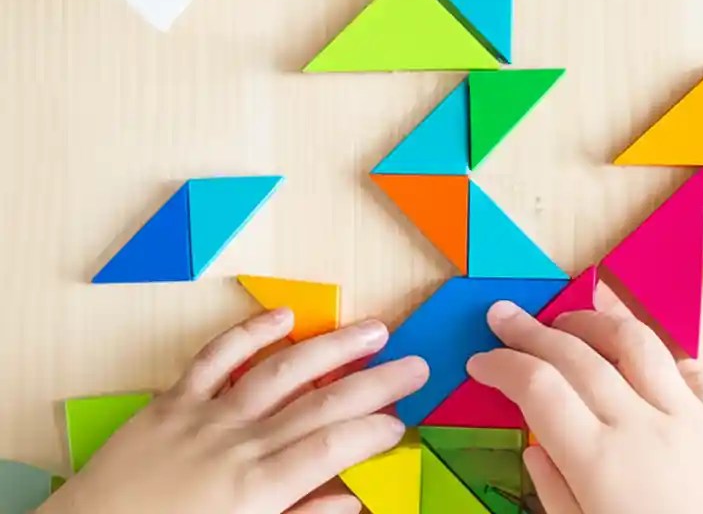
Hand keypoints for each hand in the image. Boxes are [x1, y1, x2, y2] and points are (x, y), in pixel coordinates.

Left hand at [38, 309, 428, 513]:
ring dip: (333, 346)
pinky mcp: (174, 400)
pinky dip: (251, 332)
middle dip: (378, 382)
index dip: (376, 429)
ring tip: (374, 330)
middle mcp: (239, 444)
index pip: (334, 446)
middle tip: (417, 365)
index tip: (401, 422)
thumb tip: (353, 501)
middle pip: (323, 403)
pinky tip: (286, 317)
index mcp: (258, 489)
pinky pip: (216, 357)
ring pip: (282, 369)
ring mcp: (207, 415)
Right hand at [466, 286, 702, 513]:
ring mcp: (689, 418)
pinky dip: (662, 355)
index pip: (538, 388)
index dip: (503, 365)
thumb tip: (534, 448)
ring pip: (637, 342)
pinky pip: (692, 370)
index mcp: (598, 462)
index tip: (481, 359)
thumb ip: (557, 493)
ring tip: (568, 319)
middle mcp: (642, 426)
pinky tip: (644, 354)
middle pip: (578, 355)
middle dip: (532, 330)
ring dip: (596, 321)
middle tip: (504, 315)